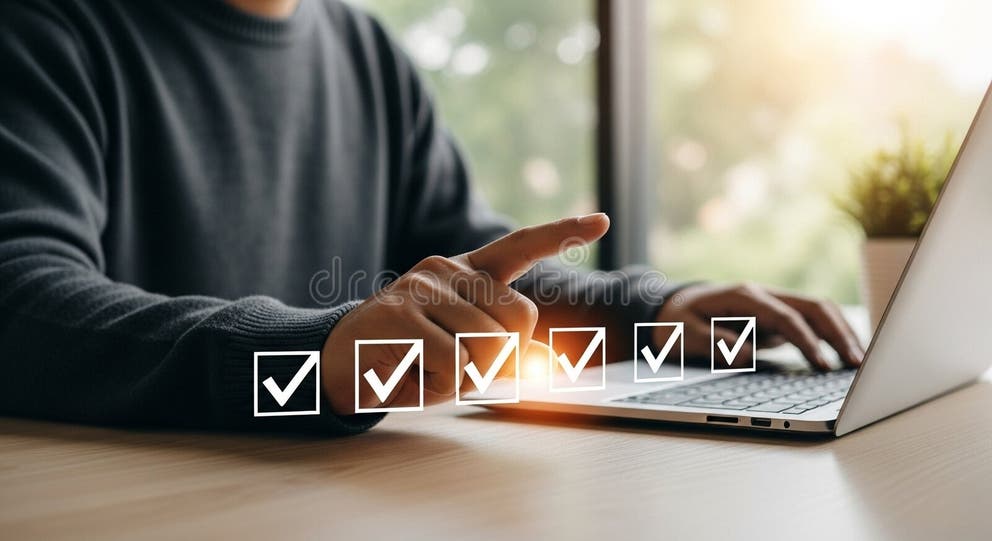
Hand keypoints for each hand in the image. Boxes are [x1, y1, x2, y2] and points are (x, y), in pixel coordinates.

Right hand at [323, 214, 610, 414]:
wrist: (336, 366)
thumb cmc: (407, 359)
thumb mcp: (457, 348)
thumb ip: (496, 344)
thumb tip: (538, 363)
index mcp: (462, 272)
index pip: (519, 246)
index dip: (562, 233)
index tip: (602, 220)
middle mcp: (445, 270)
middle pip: (519, 318)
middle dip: (500, 358)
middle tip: (457, 367)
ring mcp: (422, 288)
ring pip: (487, 346)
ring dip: (464, 378)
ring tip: (426, 368)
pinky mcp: (401, 314)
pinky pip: (452, 364)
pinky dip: (438, 386)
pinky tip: (409, 373)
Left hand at [655, 283, 863, 369]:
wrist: (669, 309)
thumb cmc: (675, 322)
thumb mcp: (682, 334)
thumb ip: (712, 343)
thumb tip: (744, 355)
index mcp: (743, 296)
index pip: (784, 317)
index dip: (806, 341)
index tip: (822, 365)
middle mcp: (763, 296)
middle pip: (813, 307)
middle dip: (838, 334)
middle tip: (858, 364)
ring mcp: (772, 306)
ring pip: (818, 312)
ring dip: (842, 334)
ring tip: (861, 363)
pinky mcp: (775, 319)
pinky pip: (812, 324)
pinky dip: (832, 337)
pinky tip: (846, 357)